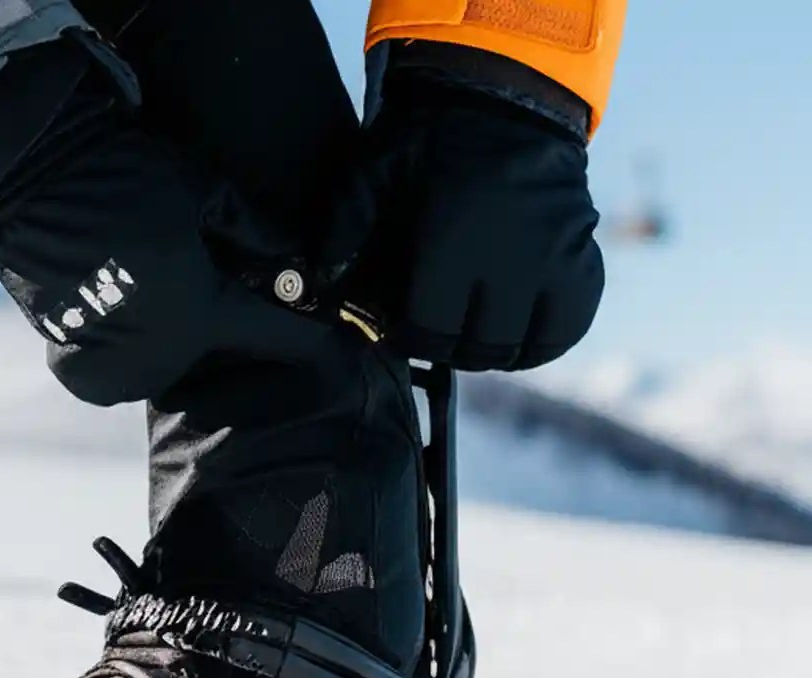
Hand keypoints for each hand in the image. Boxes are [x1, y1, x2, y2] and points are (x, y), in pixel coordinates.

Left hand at [330, 73, 603, 370]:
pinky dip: (547, 338)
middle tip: (437, 331)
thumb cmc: (430, 139)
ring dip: (499, 352)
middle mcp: (511, 259)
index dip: (411, 339)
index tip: (403, 327)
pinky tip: (520, 330)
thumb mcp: (374, 170)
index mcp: (453, 243)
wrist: (506, 98)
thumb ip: (346, 226)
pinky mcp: (584, 255)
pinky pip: (573, 323)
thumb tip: (322, 280)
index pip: (432, 331)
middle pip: (481, 347)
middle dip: (452, 348)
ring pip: (529, 347)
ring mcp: (556, 260)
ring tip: (475, 336)